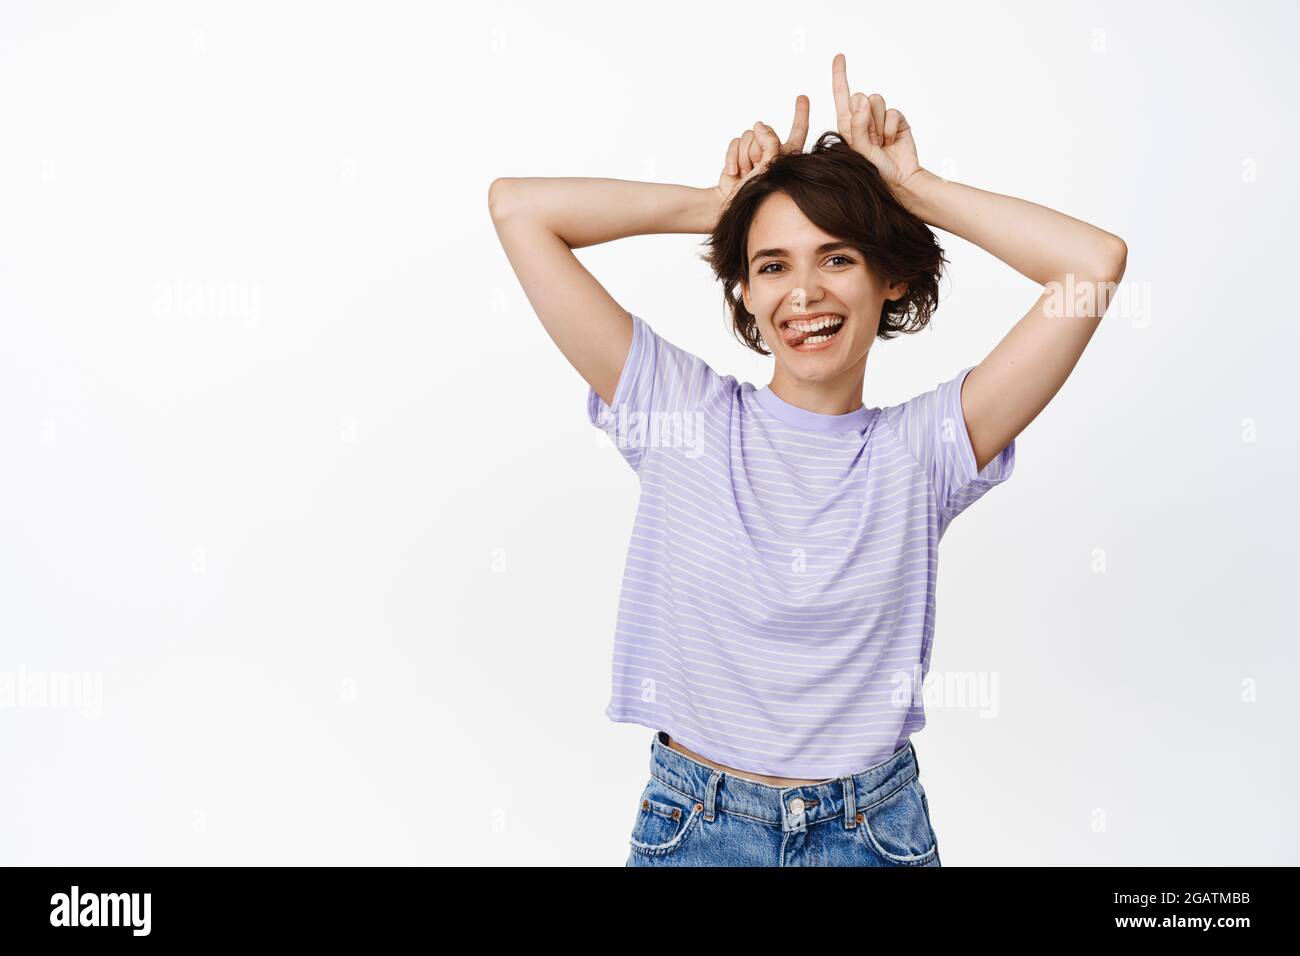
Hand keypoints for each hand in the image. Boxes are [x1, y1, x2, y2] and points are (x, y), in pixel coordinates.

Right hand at [712, 95, 809, 210]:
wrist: (731, 203)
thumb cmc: (756, 192)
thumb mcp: (770, 167)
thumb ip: (770, 142)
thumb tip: (759, 124)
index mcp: (787, 155)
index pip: (798, 131)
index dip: (800, 114)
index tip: (802, 97)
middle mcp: (771, 151)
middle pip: (766, 131)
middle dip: (758, 149)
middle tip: (756, 168)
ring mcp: (754, 151)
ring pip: (749, 135)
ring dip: (745, 156)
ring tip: (745, 174)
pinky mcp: (738, 151)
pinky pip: (736, 141)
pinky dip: (732, 156)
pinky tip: (734, 172)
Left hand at [831, 53, 921, 190]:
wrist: (899, 181)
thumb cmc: (874, 171)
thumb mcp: (858, 150)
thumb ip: (857, 125)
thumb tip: (861, 97)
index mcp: (848, 124)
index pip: (842, 95)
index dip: (840, 75)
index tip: (839, 56)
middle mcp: (863, 118)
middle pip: (861, 96)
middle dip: (865, 118)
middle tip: (870, 141)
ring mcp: (880, 118)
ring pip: (877, 100)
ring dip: (878, 125)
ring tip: (880, 143)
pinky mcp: (897, 120)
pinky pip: (892, 112)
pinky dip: (891, 128)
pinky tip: (892, 141)